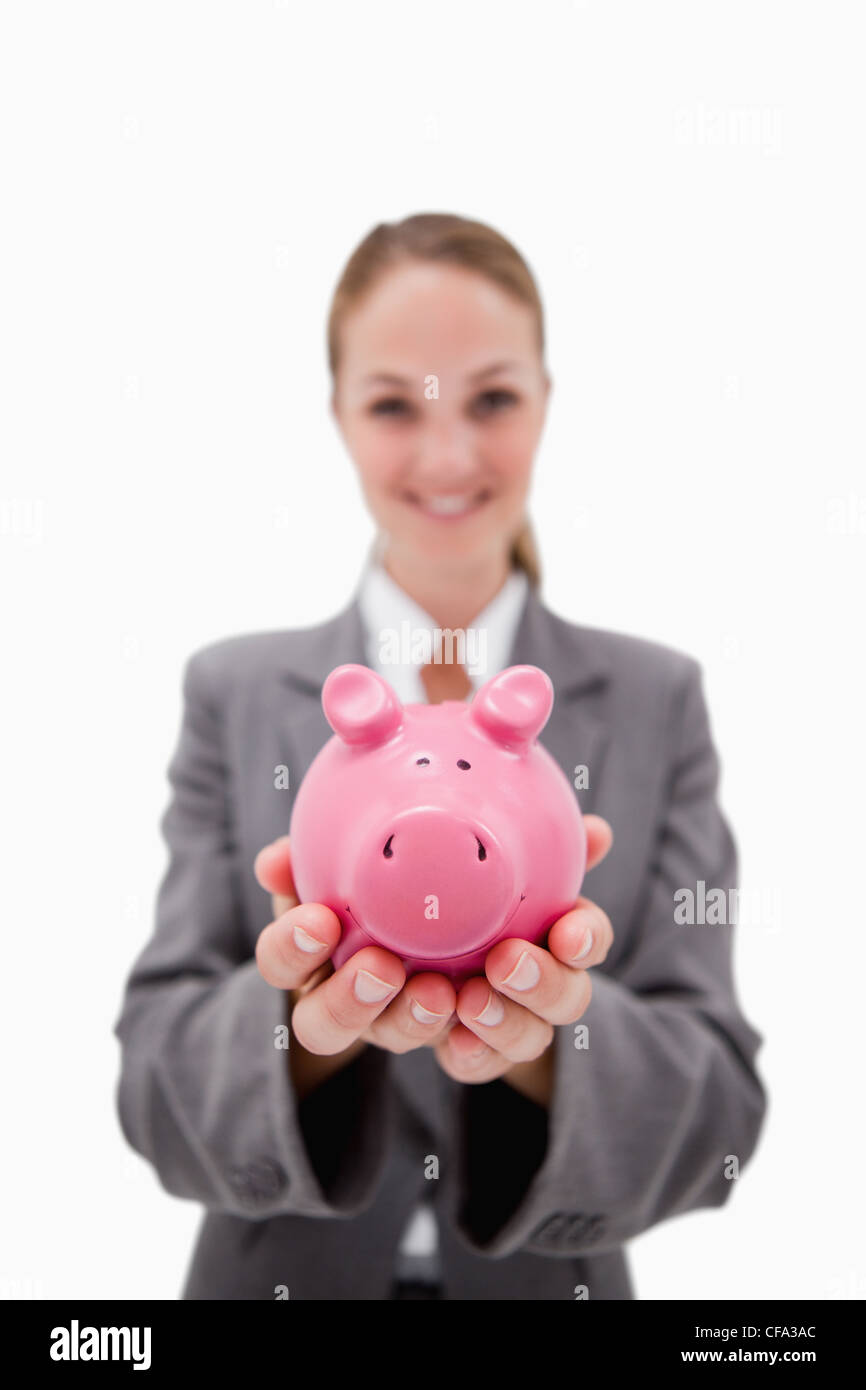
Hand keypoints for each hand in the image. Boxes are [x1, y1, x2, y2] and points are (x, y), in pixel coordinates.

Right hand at [253, 837, 457, 1099]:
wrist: (452, 902)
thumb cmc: (378, 878)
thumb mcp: (341, 863)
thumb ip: (307, 861)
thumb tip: (273, 861)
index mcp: (310, 959)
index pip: (280, 964)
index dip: (292, 949)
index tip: (319, 921)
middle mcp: (347, 1004)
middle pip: (323, 1027)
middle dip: (348, 1002)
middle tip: (382, 968)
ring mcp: (398, 1024)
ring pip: (393, 1039)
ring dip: (414, 1019)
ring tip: (441, 991)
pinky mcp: (456, 1037)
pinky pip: (461, 1057)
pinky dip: (472, 1045)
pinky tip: (480, 1022)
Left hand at [432, 815, 614, 1104]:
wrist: (415, 949)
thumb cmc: (464, 897)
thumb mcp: (491, 865)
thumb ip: (537, 847)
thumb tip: (598, 831)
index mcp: (553, 933)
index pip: (587, 937)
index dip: (586, 937)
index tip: (569, 934)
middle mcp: (540, 984)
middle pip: (568, 998)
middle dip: (543, 984)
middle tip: (506, 961)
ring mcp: (506, 1022)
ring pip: (528, 1038)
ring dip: (503, 1022)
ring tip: (468, 1000)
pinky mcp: (466, 1049)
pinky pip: (476, 1064)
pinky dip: (470, 1054)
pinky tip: (453, 1041)